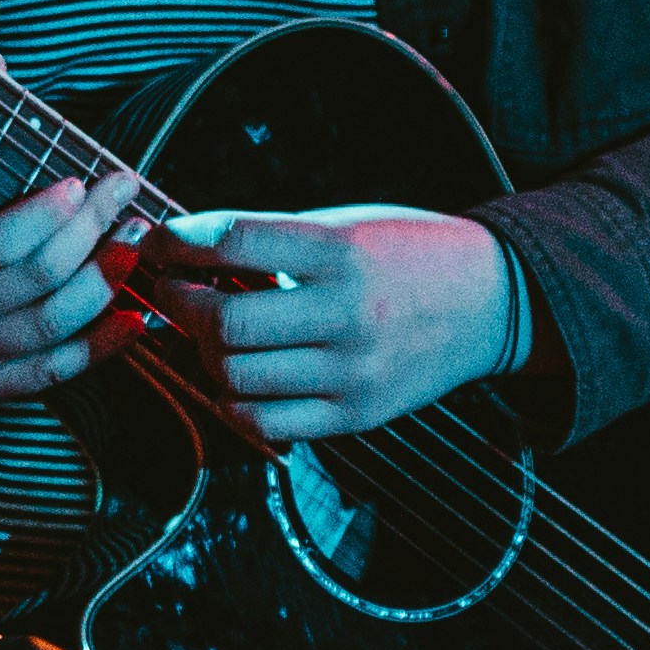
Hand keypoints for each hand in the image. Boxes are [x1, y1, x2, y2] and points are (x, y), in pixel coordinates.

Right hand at [0, 166, 159, 405]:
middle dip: (94, 233)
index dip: (52, 213)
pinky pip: (55, 372)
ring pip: (56, 325)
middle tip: (124, 198)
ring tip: (133, 244)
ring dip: (107, 282)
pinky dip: (101, 346)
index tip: (84, 180)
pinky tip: (132, 317)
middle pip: (40, 277)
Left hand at [145, 205, 517, 442]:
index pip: (234, 243)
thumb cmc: (409, 252)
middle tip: (171, 291)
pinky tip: (233, 379)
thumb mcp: (347, 225)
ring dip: (204, 354)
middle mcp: (347, 314)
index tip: (159, 242)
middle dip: (179, 305)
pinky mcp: (357, 415)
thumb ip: (273, 241)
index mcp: (342, 252)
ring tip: (207, 334)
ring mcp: (352, 372)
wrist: (489, 301)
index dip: (179, 242)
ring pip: (236, 377)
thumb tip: (188, 248)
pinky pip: (267, 423)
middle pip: (226, 321)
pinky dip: (234, 403)